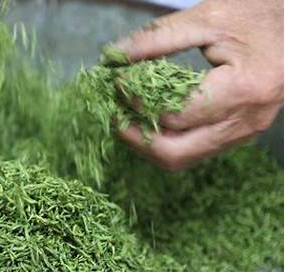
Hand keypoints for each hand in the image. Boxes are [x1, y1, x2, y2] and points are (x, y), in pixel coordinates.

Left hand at [115, 0, 282, 169]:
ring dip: (150, 143)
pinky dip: (168, 140)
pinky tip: (152, 120)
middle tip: (115, 117)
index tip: (118, 84)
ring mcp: (245, 132)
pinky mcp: (239, 133)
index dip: (139, 103)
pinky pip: (196, 149)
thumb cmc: (253, 15)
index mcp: (243, 90)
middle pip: (177, 153)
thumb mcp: (205, 19)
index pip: (175, 115)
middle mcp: (246, 121)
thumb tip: (114, 55)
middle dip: (137, 138)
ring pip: (185, 158)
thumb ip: (157, 38)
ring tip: (129, 119)